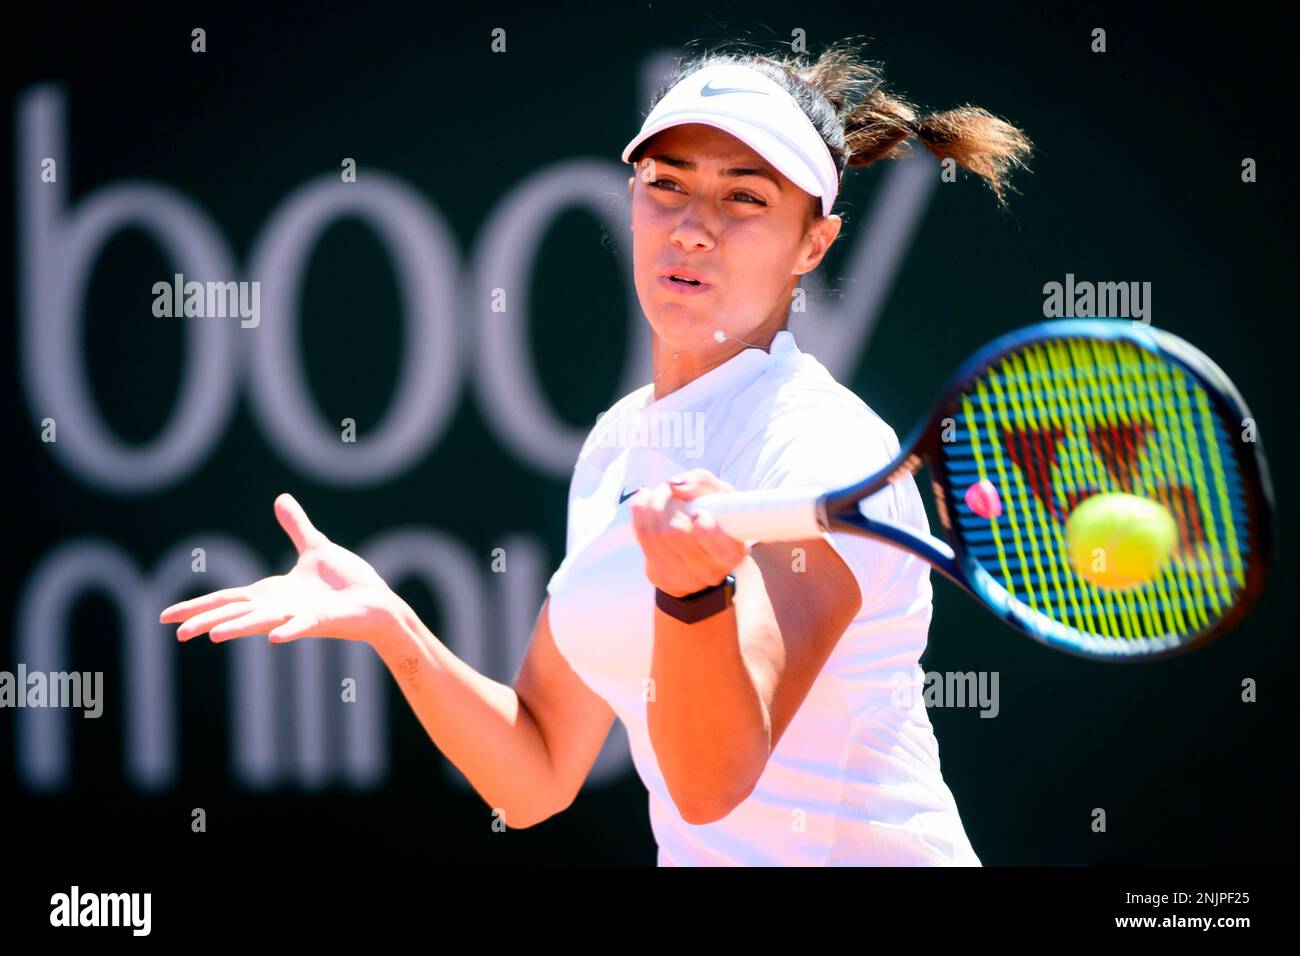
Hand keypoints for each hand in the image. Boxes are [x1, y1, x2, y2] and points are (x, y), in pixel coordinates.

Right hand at [160, 493, 400, 646]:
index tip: (165, 617)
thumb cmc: (348, 582)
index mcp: (272, 593)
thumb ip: (296, 527)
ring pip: (262, 622)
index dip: (197, 606)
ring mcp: (299, 616)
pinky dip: (290, 631)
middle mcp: (280, 608)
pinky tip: (275, 639)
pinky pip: (303, 627)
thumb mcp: (316, 548)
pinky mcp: (323, 621)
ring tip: (211, 635)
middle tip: (177, 632)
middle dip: (206, 621)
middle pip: (235, 614)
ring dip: (238, 628)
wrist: (379, 601)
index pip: (226, 600)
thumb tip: (281, 498)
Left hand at [631, 468, 748, 596]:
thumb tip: (674, 485)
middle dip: (664, 502)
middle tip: (666, 488)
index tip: (698, 512)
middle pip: (675, 533)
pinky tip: (644, 502)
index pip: (712, 542)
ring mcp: (684, 579)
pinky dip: (639, 515)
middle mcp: (709, 572)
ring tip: (657, 492)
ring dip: (650, 505)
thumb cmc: (717, 515)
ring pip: (654, 535)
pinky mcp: (662, 577)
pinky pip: (642, 540)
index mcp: (731, 553)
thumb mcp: (720, 494)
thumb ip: (703, 483)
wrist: (704, 547)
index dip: (703, 526)